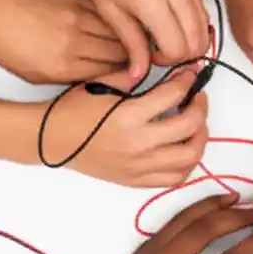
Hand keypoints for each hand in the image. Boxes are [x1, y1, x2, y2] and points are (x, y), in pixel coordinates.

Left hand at [0, 0, 126, 84]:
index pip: (107, 75)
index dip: (124, 76)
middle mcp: (72, 43)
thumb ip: (65, 79)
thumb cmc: (1, 39)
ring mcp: (76, 16)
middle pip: (119, 54)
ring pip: (118, 31)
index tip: (132, 75)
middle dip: (132, 58)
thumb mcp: (30, 73)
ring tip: (137, 41)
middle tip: (141, 58)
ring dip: (129, 37)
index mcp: (60, 67)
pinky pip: (106, 11)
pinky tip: (122, 22)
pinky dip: (116, 18)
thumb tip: (94, 80)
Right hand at [39, 68, 209, 186]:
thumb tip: (170, 73)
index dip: (188, 81)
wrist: (51, 140)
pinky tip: (184, 148)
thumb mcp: (103, 83)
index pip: (174, 95)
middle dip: (200, 107)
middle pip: (190, 126)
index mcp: (129, 116)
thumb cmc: (74, 110)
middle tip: (196, 97)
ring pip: (190, 156)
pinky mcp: (137, 180)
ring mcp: (139, 166)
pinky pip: (175, 177)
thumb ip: (137, 76)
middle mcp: (138, 144)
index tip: (191, 75)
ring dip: (200, 137)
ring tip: (195, 124)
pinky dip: (187, 163)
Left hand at [74, 0, 209, 78]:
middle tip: (161, 49)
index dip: (167, 61)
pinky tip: (168, 9)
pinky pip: (199, 0)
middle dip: (183, 52)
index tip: (151, 56)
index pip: (178, 49)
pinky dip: (189, 12)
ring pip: (204, 21)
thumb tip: (139, 74)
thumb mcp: (108, 9)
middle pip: (198, 39)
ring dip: (189, 34)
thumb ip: (131, 44)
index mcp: (153, 2)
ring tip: (164, 31)